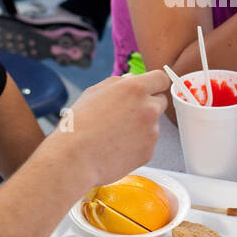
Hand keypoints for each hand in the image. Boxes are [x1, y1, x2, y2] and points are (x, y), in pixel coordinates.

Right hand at [50, 69, 168, 188]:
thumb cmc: (79, 124)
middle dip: (148, 105)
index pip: (161, 79)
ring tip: (114, 135)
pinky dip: (137, 145)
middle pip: (161, 101)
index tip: (150, 89)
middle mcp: (149, 108)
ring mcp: (152, 131)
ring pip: (153, 124)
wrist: (75, 158)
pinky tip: (117, 147)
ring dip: (141, 127)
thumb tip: (131, 79)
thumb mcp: (94, 93)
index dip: (155, 84)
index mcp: (136, 88)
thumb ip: (118, 83)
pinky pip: (147, 143)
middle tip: (127, 115)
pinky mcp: (149, 151)